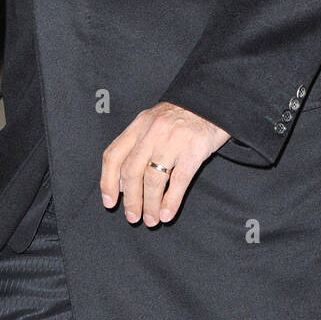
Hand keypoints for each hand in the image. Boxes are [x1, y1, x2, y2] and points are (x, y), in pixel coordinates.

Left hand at [100, 102, 229, 227]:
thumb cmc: (182, 116)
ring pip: (153, 178)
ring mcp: (173, 139)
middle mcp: (152, 131)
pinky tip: (167, 213)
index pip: (113, 155)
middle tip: (133, 217)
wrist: (213, 100)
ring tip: (151, 220)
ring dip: (150, 204)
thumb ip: (137, 146)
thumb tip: (121, 183)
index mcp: (139, 124)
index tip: (110, 202)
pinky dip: (171, 201)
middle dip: (130, 199)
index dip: (108, 182)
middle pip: (131, 171)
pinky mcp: (194, 148)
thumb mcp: (154, 122)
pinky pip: (179, 180)